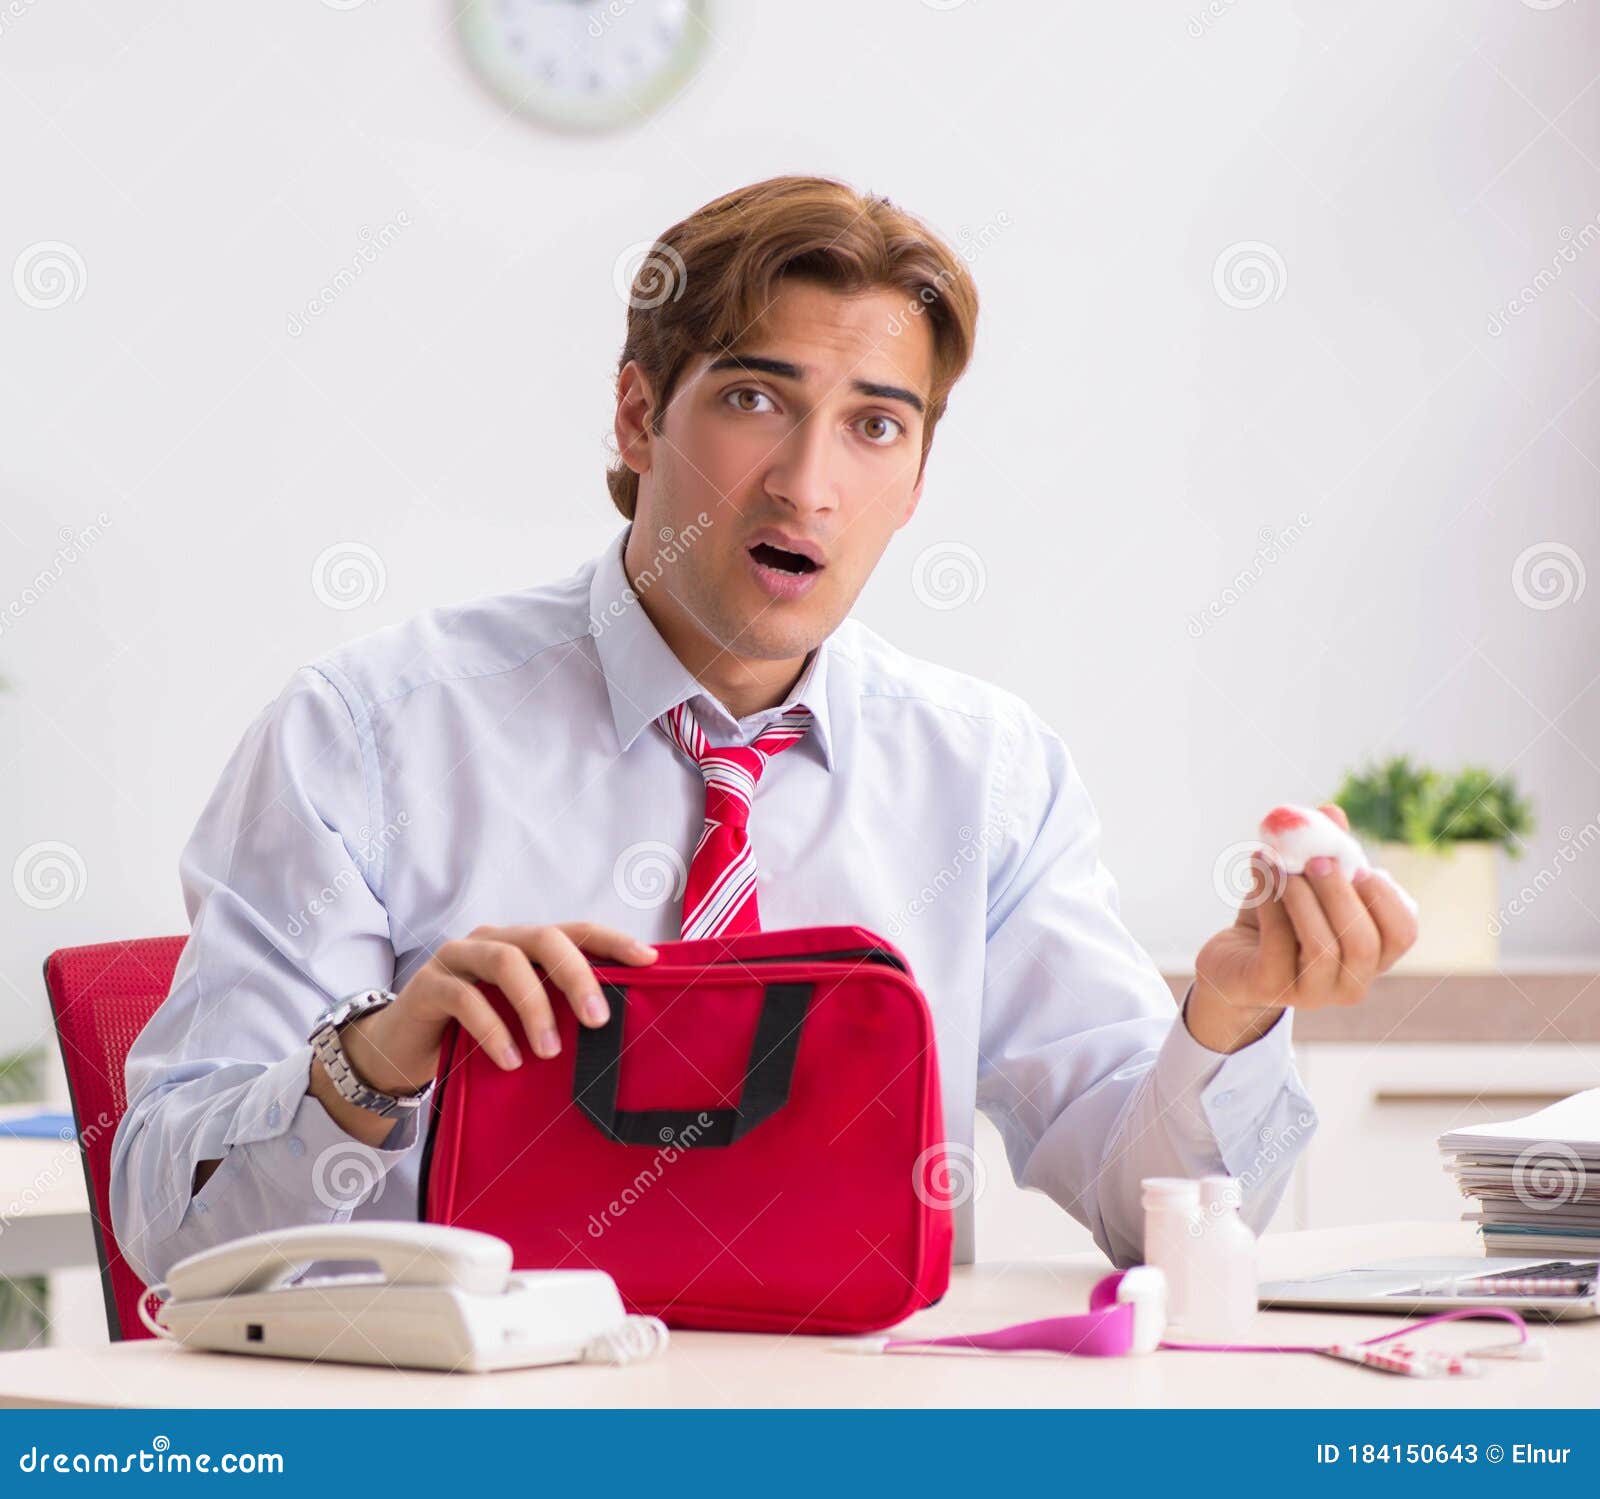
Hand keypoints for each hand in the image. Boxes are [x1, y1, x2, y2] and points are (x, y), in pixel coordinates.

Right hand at [309, 921, 657, 1146]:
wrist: (401, 1050)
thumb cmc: (472, 1033)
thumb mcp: (519, 1020)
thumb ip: (555, 1011)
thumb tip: (614, 1030)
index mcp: (523, 943)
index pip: (575, 930)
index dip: (612, 941)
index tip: (649, 961)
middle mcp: (494, 940)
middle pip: (544, 939)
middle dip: (577, 976)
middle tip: (598, 1020)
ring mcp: (458, 957)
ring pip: (506, 963)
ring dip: (535, 1007)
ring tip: (550, 1051)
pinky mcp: (428, 985)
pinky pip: (465, 999)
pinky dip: (493, 1030)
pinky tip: (510, 1060)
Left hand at [1187, 804, 1418, 1052]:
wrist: (1230, 959)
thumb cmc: (1278, 921)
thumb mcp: (1304, 885)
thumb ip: (1324, 853)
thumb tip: (1331, 812)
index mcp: (1372, 956)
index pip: (1403, 933)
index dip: (1386, 899)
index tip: (1361, 868)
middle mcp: (1350, 982)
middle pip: (1363, 942)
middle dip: (1340, 894)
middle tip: (1317, 860)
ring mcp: (1313, 992)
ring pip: (1322, 947)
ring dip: (1303, 899)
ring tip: (1283, 867)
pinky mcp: (1272, 988)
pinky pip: (1278, 943)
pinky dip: (1270, 901)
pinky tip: (1260, 869)